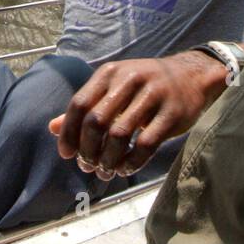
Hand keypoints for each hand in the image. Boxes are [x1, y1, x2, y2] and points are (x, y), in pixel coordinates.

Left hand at [48, 52, 228, 180]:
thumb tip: (52, 128)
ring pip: (119, 135)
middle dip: (87, 150)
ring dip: (108, 160)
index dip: (69, 133)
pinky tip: (125, 169)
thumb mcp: (113, 88)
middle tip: (88, 166)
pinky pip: (145, 145)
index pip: (79, 104)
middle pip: (96, 121)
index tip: (67, 155)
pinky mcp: (171, 113)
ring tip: (105, 171)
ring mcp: (152, 94)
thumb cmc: (144, 86)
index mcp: (110, 72)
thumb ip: (85, 107)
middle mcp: (129, 79)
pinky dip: (131, 163)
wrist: (191, 76)